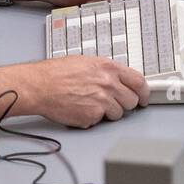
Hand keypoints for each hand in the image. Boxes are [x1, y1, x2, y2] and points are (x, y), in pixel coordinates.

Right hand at [23, 55, 149, 125]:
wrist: (40, 86)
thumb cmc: (57, 73)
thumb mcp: (86, 62)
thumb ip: (106, 70)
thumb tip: (119, 78)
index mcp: (109, 68)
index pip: (139, 81)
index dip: (144, 92)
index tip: (143, 97)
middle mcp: (108, 84)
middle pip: (132, 101)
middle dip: (125, 103)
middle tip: (114, 103)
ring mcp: (102, 102)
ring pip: (118, 114)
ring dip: (109, 112)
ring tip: (91, 104)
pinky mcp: (92, 117)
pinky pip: (101, 121)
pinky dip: (93, 118)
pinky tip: (82, 109)